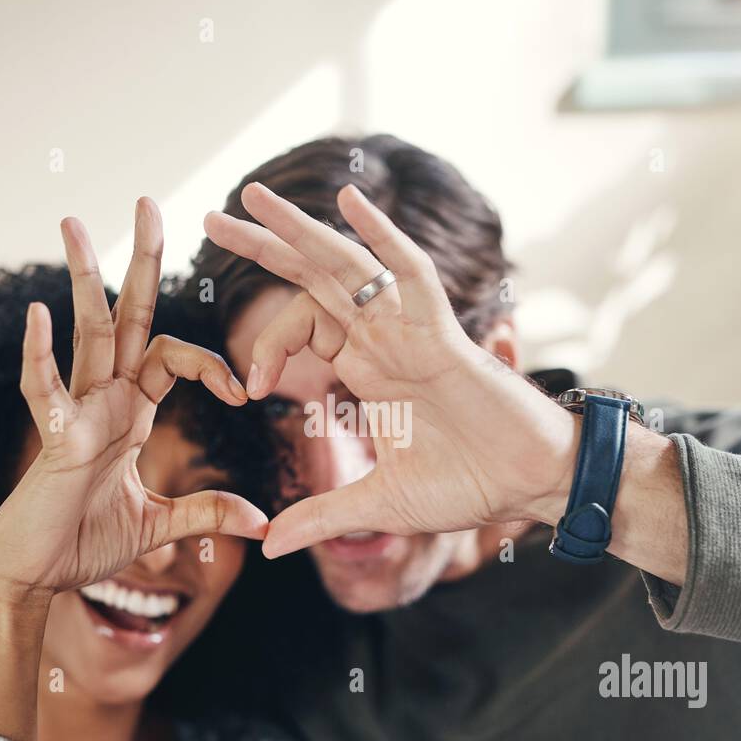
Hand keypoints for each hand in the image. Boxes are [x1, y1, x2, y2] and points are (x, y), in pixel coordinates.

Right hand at [0, 199, 267, 740]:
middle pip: (128, 318)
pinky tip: (38, 313)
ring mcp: (75, 415)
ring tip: (74, 222)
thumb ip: (205, 513)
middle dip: (141, 262)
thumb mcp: (158, 527)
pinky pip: (44, 392)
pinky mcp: (52, 442)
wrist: (31, 579)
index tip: (241, 394)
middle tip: (149, 201)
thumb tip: (261, 522)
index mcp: (129, 413)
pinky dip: (40, 356)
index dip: (210, 363)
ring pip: (85, 335)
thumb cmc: (81, 544)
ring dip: (84, 280)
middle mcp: (102, 401)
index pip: (171, 357)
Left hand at [203, 182, 577, 557]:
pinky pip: (411, 276)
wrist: (529, 485)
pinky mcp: (443, 336)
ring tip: (252, 195)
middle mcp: (384, 339)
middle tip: (212, 218)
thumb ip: (323, 516)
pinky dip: (383, 237)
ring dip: (300, 229)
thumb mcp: (379, 504)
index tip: (248, 389)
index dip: (267, 347)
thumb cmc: (468, 484)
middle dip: (264, 247)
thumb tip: (268, 546)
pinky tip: (350, 201)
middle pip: (315, 277)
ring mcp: (412, 332)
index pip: (304, 326)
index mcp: (368, 367)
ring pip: (350, 265)